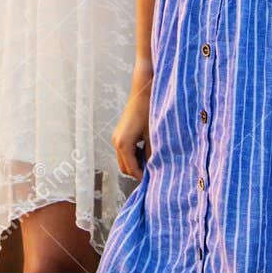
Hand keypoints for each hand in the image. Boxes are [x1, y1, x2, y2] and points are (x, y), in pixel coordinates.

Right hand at [111, 64, 152, 178]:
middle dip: (138, 172)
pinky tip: (146, 150)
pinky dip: (134, 155)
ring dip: (136, 163)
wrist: (143, 91)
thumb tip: (155, 169)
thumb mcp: (153, 136)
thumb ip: (152, 154)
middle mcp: (116, 142)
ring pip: (124, 160)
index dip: (142, 177)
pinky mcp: (120, 133)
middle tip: (153, 172)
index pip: (131, 169)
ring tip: (151, 161)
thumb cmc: (149, 111)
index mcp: (123, 144)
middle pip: (125, 167)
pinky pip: (124, 151)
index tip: (154, 181)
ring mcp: (116, 137)